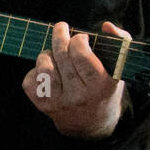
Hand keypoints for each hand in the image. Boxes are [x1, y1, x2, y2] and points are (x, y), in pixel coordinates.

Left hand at [22, 21, 129, 139]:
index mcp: (101, 86)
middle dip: (60, 36)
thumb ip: (120, 41)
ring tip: (54, 53)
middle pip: (62, 57)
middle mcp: (79, 97)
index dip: (78, 40)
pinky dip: (35, 71)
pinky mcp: (43, 106)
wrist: (92, 124)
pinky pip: (29, 81)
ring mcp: (59, 103)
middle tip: (61, 27)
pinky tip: (47, 70)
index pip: (81, 56)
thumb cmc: (105, 87)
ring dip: (47, 54)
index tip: (81, 37)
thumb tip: (106, 25)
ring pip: (44, 68)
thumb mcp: (119, 67)